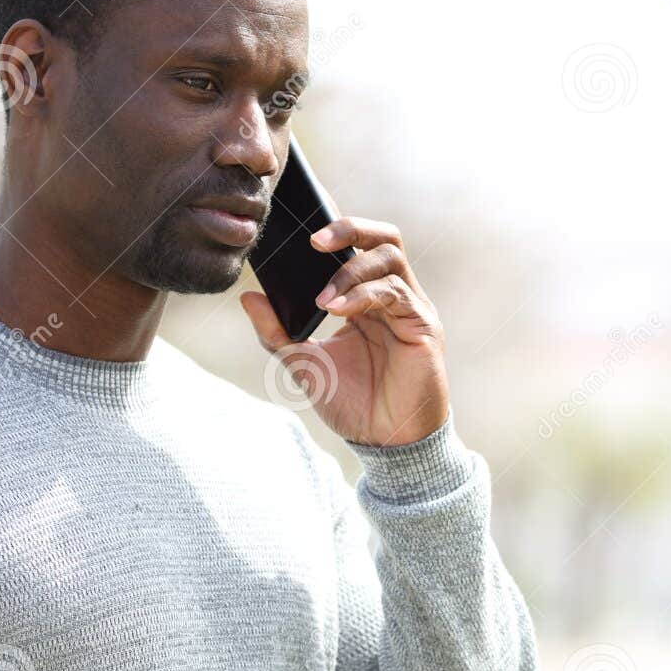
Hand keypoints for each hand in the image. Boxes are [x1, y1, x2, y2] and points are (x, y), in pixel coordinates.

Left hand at [239, 216, 449, 445]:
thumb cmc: (352, 402)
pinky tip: (338, 311)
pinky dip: (364, 295)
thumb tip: (247, 296)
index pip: (357, 246)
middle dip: (349, 229)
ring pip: (390, 256)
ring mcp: (411, 307)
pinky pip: (396, 292)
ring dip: (350, 270)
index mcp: (368, 298)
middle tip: (314, 241)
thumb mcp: (302, 363)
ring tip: (323, 299)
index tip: (298, 234)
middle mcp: (393, 295)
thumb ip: (275, 331)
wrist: (383, 441)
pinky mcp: (424, 325)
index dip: (335, 231)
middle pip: (383, 236)